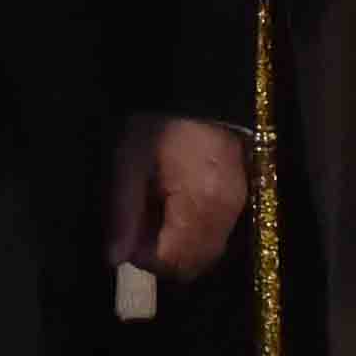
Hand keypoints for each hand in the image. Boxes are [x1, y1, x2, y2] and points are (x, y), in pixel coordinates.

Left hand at [110, 114, 249, 276]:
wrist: (197, 91)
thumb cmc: (158, 123)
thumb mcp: (129, 162)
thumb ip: (122, 212)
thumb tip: (115, 258)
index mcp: (200, 203)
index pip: (173, 260)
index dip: (143, 257)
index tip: (127, 234)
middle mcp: (226, 213)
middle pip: (193, 264)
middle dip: (161, 256)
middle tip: (139, 226)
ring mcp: (237, 206)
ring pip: (206, 254)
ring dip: (177, 247)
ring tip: (154, 214)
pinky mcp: (240, 199)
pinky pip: (216, 235)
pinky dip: (192, 234)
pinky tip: (174, 207)